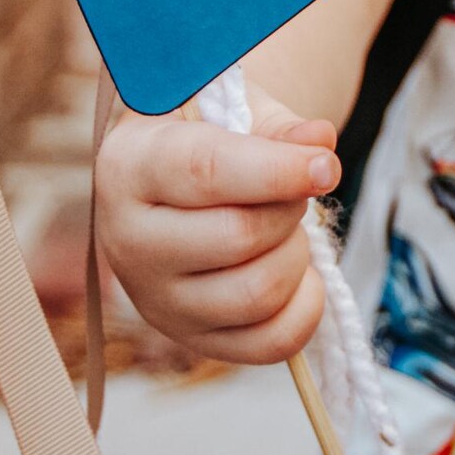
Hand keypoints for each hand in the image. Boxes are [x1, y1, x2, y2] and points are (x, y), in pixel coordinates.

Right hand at [95, 81, 339, 363]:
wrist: (179, 189)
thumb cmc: (209, 138)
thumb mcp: (237, 112)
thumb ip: (279, 127)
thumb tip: (320, 142)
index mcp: (128, 166)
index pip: (206, 173)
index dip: (278, 170)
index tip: (326, 166)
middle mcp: (128, 241)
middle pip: (239, 237)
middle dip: (289, 209)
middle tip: (291, 193)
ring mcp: (158, 301)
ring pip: (259, 293)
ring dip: (296, 255)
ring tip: (284, 231)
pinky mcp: (194, 340)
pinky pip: (273, 342)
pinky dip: (306, 306)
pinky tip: (297, 273)